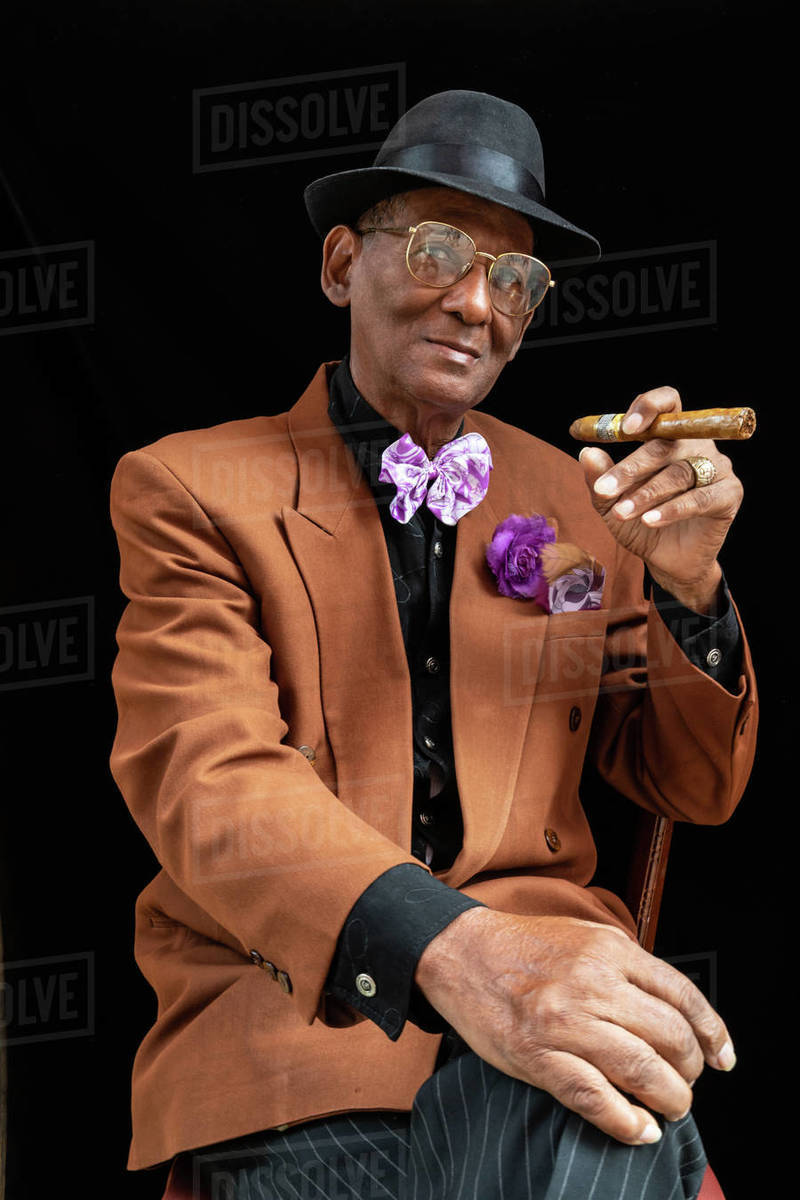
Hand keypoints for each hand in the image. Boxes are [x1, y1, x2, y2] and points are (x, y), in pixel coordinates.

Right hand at [415, 907, 734, 1145]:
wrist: (460, 953)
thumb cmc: (523, 946)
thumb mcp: (585, 936)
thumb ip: (628, 966)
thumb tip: (673, 1010)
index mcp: (610, 950)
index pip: (683, 996)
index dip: (712, 1033)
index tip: (721, 1056)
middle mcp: (594, 984)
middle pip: (671, 1038)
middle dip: (690, 1071)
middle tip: (686, 1082)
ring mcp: (566, 1022)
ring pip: (644, 1073)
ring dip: (670, 1100)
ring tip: (669, 1107)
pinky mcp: (539, 1056)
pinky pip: (597, 1100)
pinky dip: (628, 1123)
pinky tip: (639, 1128)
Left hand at [578, 387, 742, 611]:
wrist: (666, 560)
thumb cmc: (640, 523)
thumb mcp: (611, 503)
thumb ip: (600, 478)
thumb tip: (587, 452)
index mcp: (670, 435)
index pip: (668, 402)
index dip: (649, 407)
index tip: (626, 428)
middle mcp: (697, 444)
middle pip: (666, 443)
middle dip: (630, 468)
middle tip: (604, 489)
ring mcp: (717, 467)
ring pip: (679, 472)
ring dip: (646, 493)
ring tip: (622, 513)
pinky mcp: (729, 494)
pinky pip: (699, 498)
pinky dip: (672, 509)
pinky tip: (649, 521)